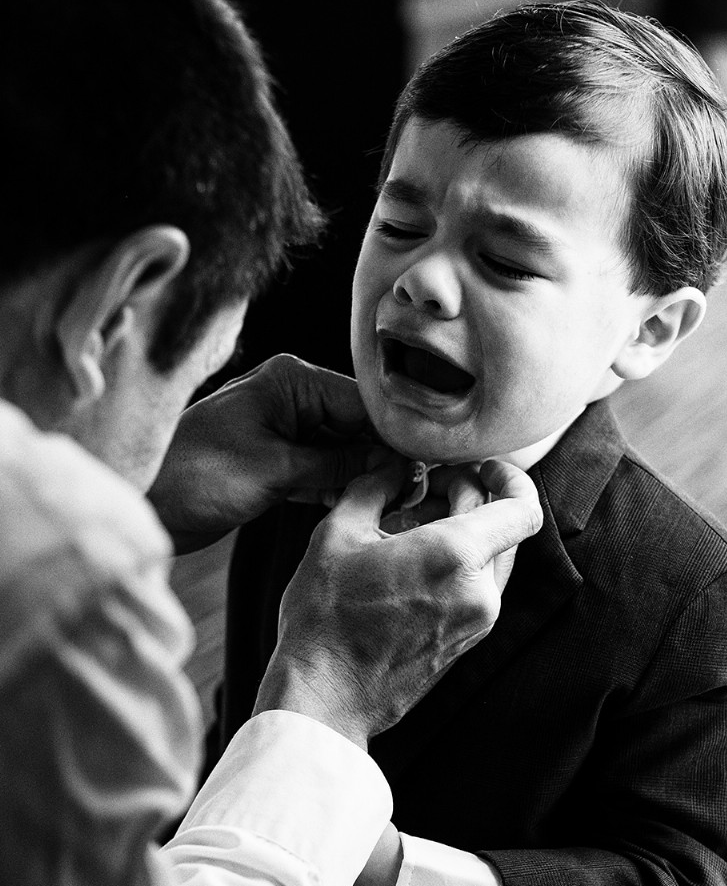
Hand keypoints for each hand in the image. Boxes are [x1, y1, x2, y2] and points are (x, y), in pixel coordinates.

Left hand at [148, 354, 394, 550]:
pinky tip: (353, 505)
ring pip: (342, 449)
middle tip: (411, 491)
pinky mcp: (274, 461)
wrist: (142, 503)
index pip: (363, 401)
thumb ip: (335, 463)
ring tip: (388, 501)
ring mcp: (282, 429)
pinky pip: (321, 469)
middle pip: (357, 424)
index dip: (394, 433)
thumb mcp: (275, 470)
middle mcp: (290, 396)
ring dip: (360, 474)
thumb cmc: (195, 475)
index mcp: (290, 380)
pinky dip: (335, 487)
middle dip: (380, 456)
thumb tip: (390, 463)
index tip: (425, 464)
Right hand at [254, 457, 542, 746]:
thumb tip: (395, 467)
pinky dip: (459, 565)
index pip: (523, 508)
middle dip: (472, 498)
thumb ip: (374, 486)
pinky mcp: (467, 642)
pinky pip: (478, 589)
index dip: (511, 477)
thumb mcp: (336, 534)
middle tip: (429, 488)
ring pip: (492, 559)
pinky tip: (413, 561)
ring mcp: (477, 622)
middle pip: (504, 528)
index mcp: (456, 556)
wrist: (325, 695)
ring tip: (414, 524)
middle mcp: (479, 591)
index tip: (482, 466)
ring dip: (465, 532)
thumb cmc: (325, 618)